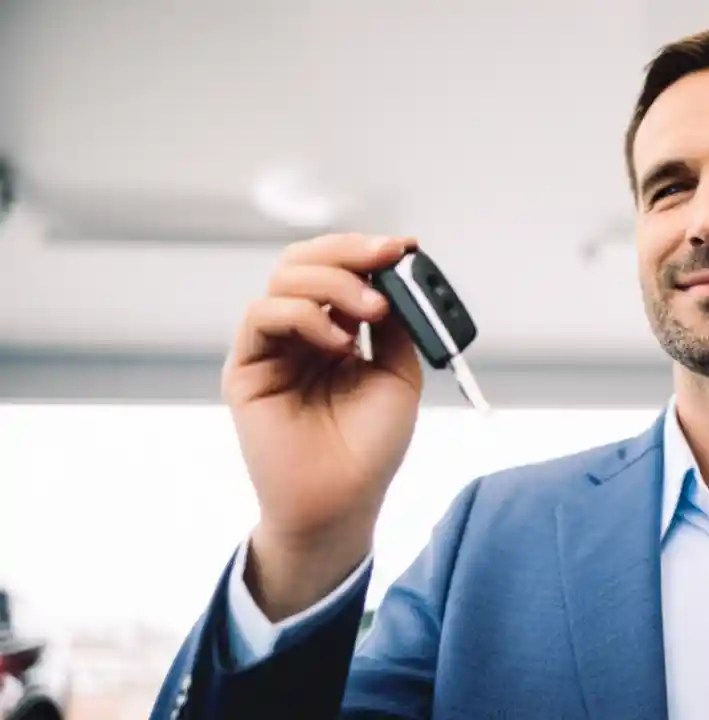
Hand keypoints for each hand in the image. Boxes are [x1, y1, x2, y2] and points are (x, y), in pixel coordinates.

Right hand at [222, 233, 421, 617]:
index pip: (340, 269)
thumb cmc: (370, 447)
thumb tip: (396, 275)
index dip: (369, 251)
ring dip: (336, 284)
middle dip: (350, 252)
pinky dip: (306, 316)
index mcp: (335, 329)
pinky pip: (264, 316)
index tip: (405, 246)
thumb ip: (396, 323)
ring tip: (372, 312)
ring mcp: (271, 346)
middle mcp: (300, 331)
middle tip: (387, 258)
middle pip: (306, 260)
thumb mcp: (399, 373)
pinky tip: (339, 344)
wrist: (343, 502)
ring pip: (285, 278)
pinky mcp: (246, 368)